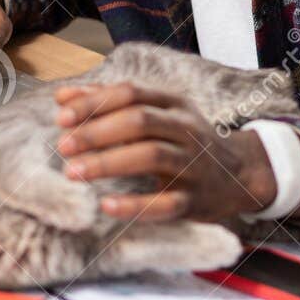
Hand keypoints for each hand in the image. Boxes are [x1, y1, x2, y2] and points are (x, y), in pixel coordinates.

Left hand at [52, 83, 276, 221]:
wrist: (239, 176)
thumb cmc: (184, 141)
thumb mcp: (157, 114)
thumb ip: (110, 103)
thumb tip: (62, 97)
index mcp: (174, 104)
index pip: (131, 93)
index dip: (94, 103)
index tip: (61, 116)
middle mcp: (187, 129)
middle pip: (140, 122)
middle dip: (97, 132)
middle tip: (63, 145)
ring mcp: (194, 164)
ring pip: (151, 157)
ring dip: (108, 163)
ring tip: (73, 171)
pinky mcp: (196, 200)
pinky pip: (166, 203)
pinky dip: (135, 205)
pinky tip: (106, 206)